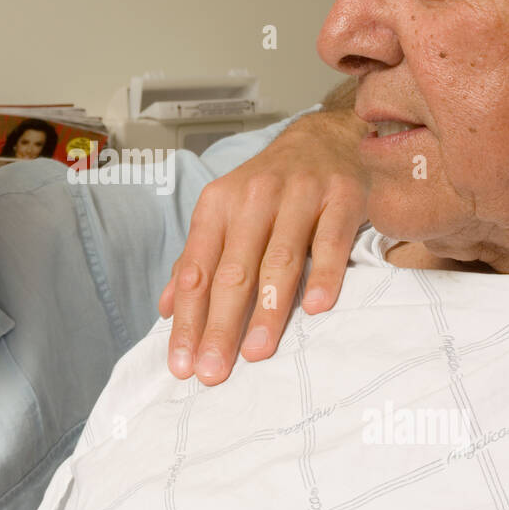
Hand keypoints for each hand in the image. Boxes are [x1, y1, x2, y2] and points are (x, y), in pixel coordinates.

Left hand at [159, 98, 369, 384]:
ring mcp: (300, 195)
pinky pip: (330, 241)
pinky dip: (324, 274)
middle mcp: (254, 197)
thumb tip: (167, 309)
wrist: (326, 138)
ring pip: (279, 259)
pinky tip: (316, 308)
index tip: (182, 364)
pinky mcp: (342, 197)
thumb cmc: (271, 188)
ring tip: (257, 352)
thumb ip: (199, 259)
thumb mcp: (226, 214)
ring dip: (268, 309)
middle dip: (220, 325)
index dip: (187, 320)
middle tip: (213, 371)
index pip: (196, 270)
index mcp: (218, 205)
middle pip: (233, 271)